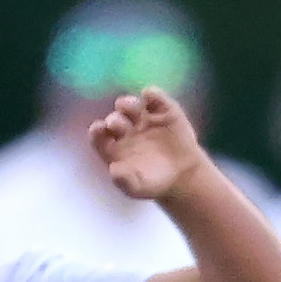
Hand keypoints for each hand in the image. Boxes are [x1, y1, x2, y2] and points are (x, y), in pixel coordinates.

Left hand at [88, 87, 208, 203]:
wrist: (183, 176)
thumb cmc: (154, 182)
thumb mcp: (138, 187)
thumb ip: (125, 181)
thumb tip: (113, 171)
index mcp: (114, 146)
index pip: (99, 135)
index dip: (97, 131)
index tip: (99, 129)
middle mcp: (125, 129)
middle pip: (114, 119)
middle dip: (115, 120)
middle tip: (117, 124)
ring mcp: (143, 118)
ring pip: (130, 105)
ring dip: (128, 104)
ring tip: (131, 108)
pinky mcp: (162, 110)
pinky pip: (154, 97)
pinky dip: (152, 94)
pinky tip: (150, 96)